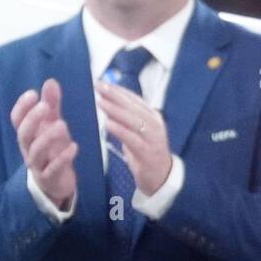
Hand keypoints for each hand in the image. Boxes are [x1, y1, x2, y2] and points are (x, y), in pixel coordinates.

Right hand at [11, 78, 77, 210]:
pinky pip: (52, 169)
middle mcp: (29, 149)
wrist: (56, 182)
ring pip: (36, 153)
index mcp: (28, 134)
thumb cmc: (52, 148)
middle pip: (23, 135)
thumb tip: (50, 81)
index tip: (33, 93)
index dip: (22, 107)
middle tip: (45, 106)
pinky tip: (74, 147)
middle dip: (32, 120)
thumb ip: (52, 104)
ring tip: (62, 124)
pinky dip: (62, 159)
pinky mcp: (50, 178)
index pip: (17, 120)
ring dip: (47, 138)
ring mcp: (38, 165)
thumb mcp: (53, 124)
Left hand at [95, 79, 172, 197]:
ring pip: (132, 119)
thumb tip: (110, 105)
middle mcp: (154, 123)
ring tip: (100, 102)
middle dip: (115, 95)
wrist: (161, 177)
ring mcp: (152, 137)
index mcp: (152, 116)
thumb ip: (128, 120)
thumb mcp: (139, 132)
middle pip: (132, 106)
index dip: (118, 90)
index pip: (134, 99)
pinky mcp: (147, 152)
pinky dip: (120, 130)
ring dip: (115, 110)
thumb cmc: (147, 152)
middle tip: (99, 86)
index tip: (103, 83)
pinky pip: (131, 138)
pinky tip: (108, 124)